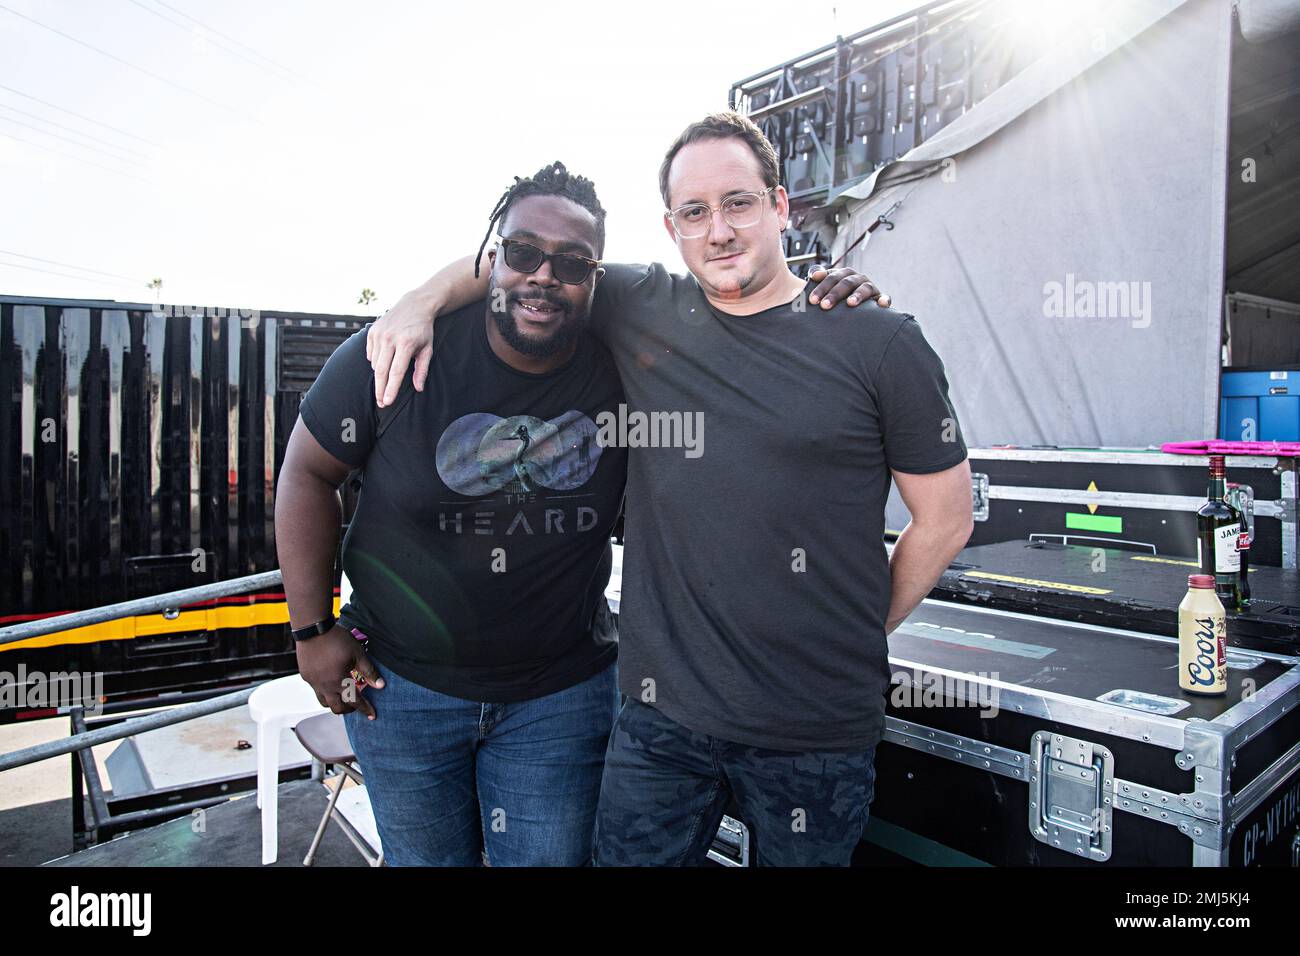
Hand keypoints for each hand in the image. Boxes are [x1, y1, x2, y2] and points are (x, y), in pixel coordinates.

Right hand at [295, 625, 384, 718]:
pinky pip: (316, 690)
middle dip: (349, 709)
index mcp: (339, 681)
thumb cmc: (336, 639)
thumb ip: (369, 671)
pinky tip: (331, 683)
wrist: (313, 628)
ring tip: (343, 697)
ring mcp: (313, 682)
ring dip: (335, 703)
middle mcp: (324, 686)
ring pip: (324, 702)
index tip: (372, 714)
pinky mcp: (306, 676)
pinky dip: (325, 692)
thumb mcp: (358, 654)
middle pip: (337, 708)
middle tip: (357, 705)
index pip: (355, 701)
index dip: (365, 708)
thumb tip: (380, 685)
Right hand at [366, 289, 435, 407]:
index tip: (387, 402)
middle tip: (381, 403)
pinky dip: (376, 361)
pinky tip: (385, 357)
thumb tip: (419, 389)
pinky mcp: (372, 331)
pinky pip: (370, 354)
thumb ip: (422, 370)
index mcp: (406, 344)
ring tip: (390, 373)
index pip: (396, 372)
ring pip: (375, 364)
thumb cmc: (423, 331)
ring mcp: (379, 334)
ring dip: (381, 373)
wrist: (414, 306)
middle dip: (380, 389)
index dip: (391, 389)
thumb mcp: (427, 350)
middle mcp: (390, 338)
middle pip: (381, 371)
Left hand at [806, 265, 891, 309]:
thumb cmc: (838, 300)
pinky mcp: (881, 299)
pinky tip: (882, 305)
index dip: (821, 287)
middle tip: (824, 306)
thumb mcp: (828, 289)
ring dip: (857, 295)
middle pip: (846, 282)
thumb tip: (813, 274)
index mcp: (844, 275)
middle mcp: (857, 279)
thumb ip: (820, 280)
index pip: (832, 277)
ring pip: (864, 288)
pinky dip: (884, 300)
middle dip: (835, 293)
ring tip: (850, 303)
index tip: (812, 300)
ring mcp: (870, 288)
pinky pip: (884, 298)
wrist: (858, 311)